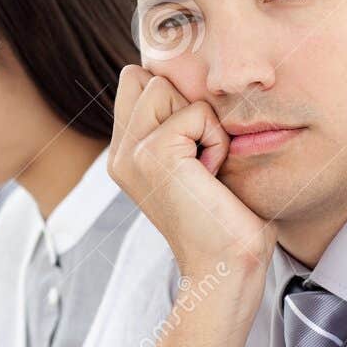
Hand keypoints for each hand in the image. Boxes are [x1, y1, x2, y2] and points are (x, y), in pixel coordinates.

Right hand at [107, 66, 272, 278]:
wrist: (226, 268)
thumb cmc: (226, 219)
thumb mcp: (195, 161)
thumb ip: (181, 125)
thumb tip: (192, 80)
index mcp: (125, 154)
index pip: (137, 82)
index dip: (174, 98)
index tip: (195, 144)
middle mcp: (120, 152)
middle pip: (148, 77)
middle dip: (186, 105)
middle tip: (200, 157)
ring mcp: (131, 153)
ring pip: (165, 85)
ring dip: (202, 121)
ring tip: (206, 166)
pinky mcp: (152, 154)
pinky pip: (196, 112)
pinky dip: (216, 139)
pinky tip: (212, 176)